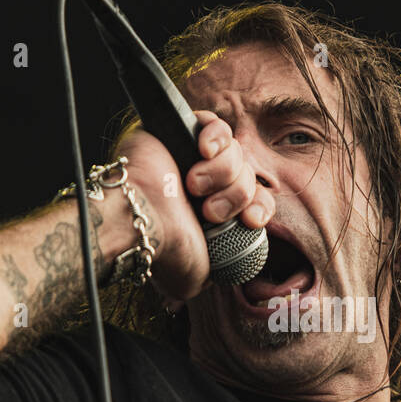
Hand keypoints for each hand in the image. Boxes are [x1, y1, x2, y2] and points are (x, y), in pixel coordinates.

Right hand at [116, 110, 274, 300]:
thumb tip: (222, 274)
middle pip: (247, 176)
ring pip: (235, 154)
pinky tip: (204, 151)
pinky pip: (215, 124)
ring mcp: (191, 156)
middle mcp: (205, 185)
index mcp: (213, 213)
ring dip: (222, 173)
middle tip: (209, 211)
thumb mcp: (195, 277)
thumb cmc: (164, 249)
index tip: (250, 220)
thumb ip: (213, 272)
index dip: (260, 208)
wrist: (140, 221)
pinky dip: (216, 137)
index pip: (255, 201)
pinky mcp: (178, 131)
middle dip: (236, 195)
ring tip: (194, 186)